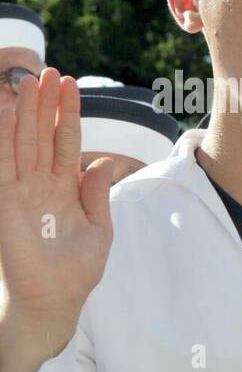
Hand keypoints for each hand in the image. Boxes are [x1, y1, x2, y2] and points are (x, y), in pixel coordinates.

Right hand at [0, 69, 113, 371]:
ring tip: (30, 83)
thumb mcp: (98, 230)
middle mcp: (42, 184)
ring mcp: (21, 191)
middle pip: (44, 136)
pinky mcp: (5, 202)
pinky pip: (3, 165)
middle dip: (47, 105)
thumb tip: (103, 164)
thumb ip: (97, 195)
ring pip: (23, 143)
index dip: (69, 115)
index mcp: (67, 188)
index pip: (68, 143)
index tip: (71, 85)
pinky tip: (6, 115)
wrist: (54, 299)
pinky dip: (3, 140)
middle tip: (51, 71)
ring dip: (26, 114)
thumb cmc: (76, 271)